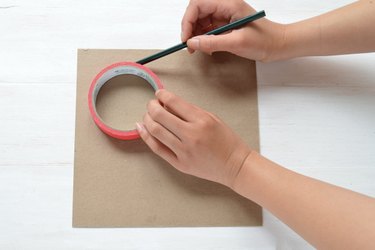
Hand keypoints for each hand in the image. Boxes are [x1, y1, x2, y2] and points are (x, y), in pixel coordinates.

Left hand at [136, 89, 251, 187]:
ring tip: (147, 116)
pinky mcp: (180, 164)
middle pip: (160, 115)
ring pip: (155, 131)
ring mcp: (184, 151)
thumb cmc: (227, 142)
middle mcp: (192, 135)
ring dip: (147, 120)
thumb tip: (168, 104)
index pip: (174, 102)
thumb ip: (191, 111)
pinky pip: (158, 148)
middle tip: (151, 104)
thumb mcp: (213, 118)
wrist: (235, 166)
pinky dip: (146, 137)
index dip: (162, 95)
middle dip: (151, 106)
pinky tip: (142, 128)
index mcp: (202, 120)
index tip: (159, 94)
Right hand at [181, 0, 286, 61]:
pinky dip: (204, 38)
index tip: (186, 38)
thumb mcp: (237, 42)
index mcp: (228, 4)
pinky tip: (207, 48)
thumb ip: (212, 42)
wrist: (279, 45)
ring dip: (196, 34)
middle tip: (190, 46)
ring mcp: (225, 15)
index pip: (198, 5)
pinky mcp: (226, 25)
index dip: (188, 20)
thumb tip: (192, 43)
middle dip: (190, 28)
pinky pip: (208, 28)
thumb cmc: (264, 41)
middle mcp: (225, 6)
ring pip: (201, 20)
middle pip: (197, 11)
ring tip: (198, 49)